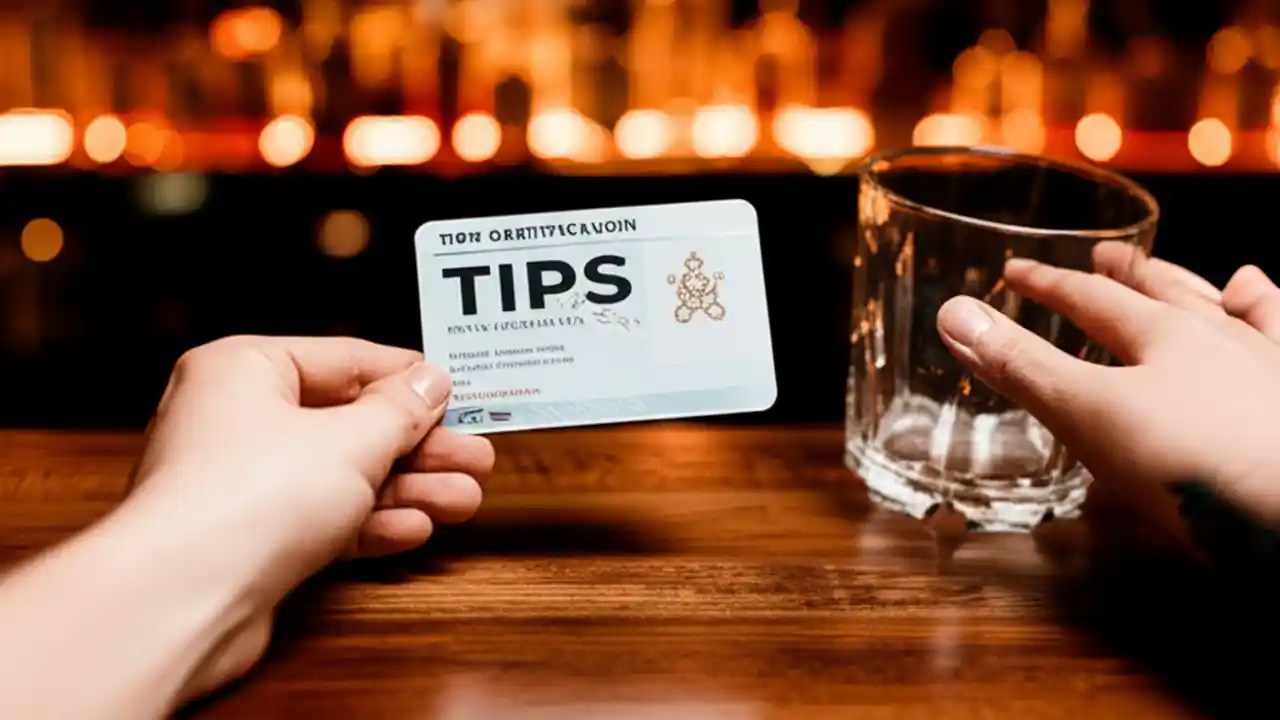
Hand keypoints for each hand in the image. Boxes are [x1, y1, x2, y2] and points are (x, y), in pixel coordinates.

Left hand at [128, 335, 493, 696]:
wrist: (183, 597)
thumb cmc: (250, 495)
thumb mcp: (351, 438)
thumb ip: (399, 409)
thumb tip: (429, 381)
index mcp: (245, 370)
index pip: (343, 360)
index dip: (406, 377)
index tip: (457, 390)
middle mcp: (236, 422)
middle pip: (348, 424)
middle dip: (419, 447)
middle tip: (476, 456)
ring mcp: (242, 486)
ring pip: (341, 478)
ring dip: (407, 489)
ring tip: (464, 498)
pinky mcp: (250, 543)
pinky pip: (322, 522)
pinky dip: (369, 524)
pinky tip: (414, 528)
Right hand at [935, 243, 1279, 526]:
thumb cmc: (1191, 468)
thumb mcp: (1087, 416)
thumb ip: (1022, 366)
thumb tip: (952, 312)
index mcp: (1162, 337)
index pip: (1091, 300)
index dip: (1047, 285)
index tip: (1015, 272)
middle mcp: (1223, 340)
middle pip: (1166, 295)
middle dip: (1130, 277)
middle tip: (1106, 257)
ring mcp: (1272, 372)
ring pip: (1241, 317)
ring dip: (1217, 295)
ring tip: (1225, 278)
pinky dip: (1278, 327)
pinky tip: (1272, 320)